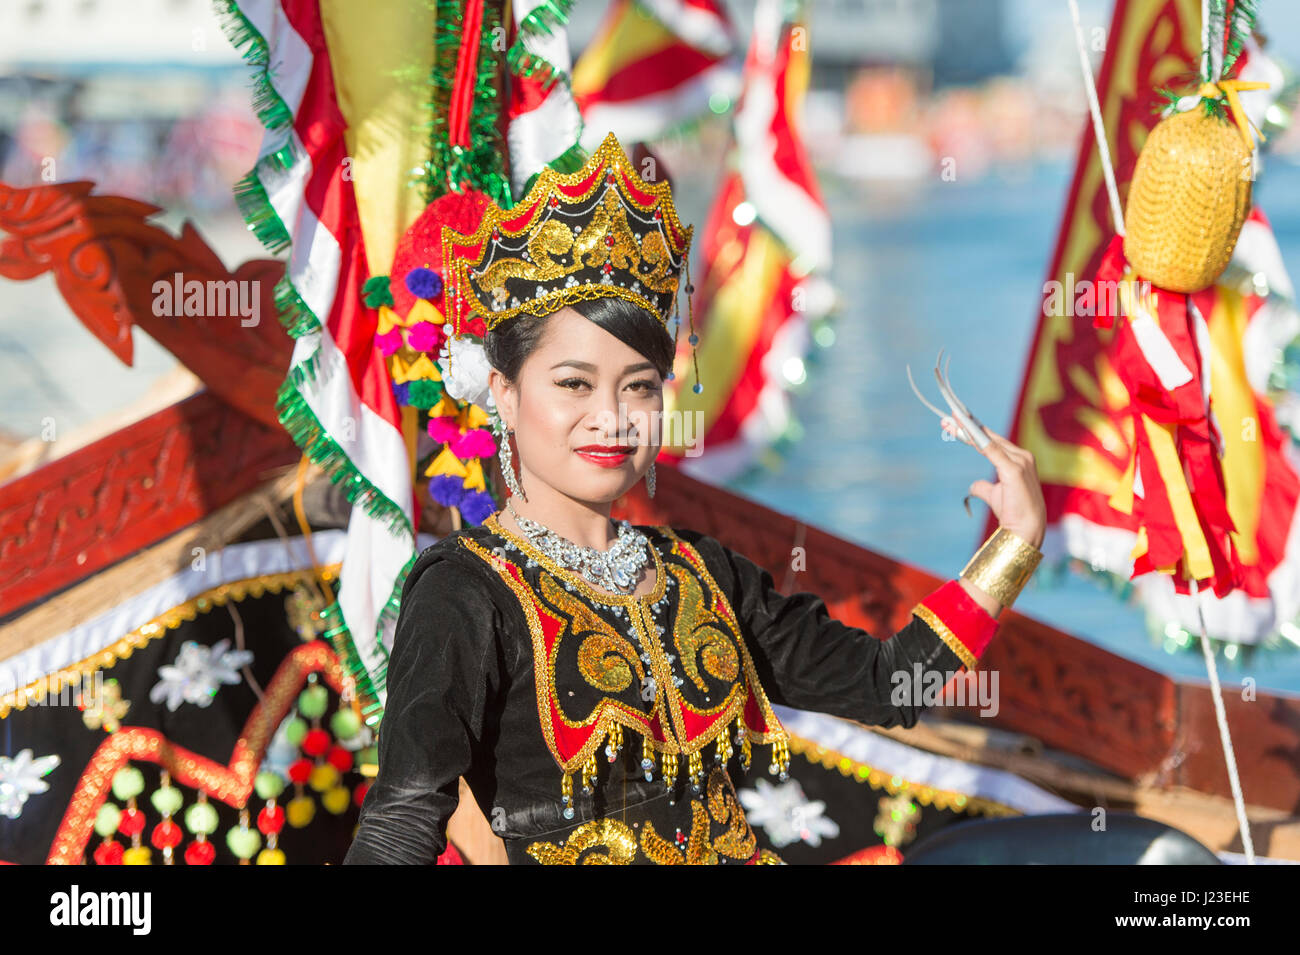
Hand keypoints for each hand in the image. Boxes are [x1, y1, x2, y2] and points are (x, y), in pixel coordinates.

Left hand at [943, 417, 1045, 549]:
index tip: (956, 423)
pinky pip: (991, 450)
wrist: (1025, 531)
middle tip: (947, 419)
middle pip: (989, 437)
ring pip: (988, 441)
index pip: (992, 441)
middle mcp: (1021, 457)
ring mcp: (1020, 461)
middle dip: (967, 427)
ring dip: (968, 430)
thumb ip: (984, 487)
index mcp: (1019, 460)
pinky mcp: (1014, 469)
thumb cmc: (1013, 512)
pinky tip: (965, 433)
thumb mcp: (995, 496)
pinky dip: (978, 440)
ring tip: (950, 422)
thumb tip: (974, 485)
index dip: (974, 431)